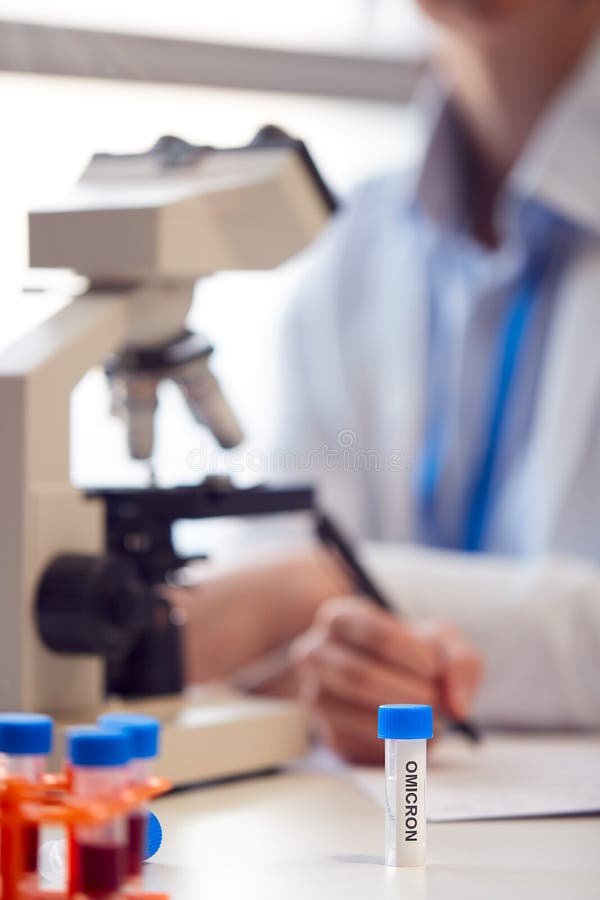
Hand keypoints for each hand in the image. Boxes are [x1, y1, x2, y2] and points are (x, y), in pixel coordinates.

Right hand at [290, 596, 482, 762]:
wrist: (389, 681)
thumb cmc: (413, 654)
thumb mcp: (441, 642)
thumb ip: (461, 662)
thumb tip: (459, 707)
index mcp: (340, 617)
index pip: (373, 634)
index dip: (410, 653)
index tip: (434, 667)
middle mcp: (316, 654)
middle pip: (360, 676)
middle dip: (409, 694)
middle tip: (438, 702)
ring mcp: (317, 696)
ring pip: (357, 714)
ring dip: (407, 723)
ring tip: (434, 720)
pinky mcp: (330, 736)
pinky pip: (363, 745)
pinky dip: (399, 745)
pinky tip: (418, 735)